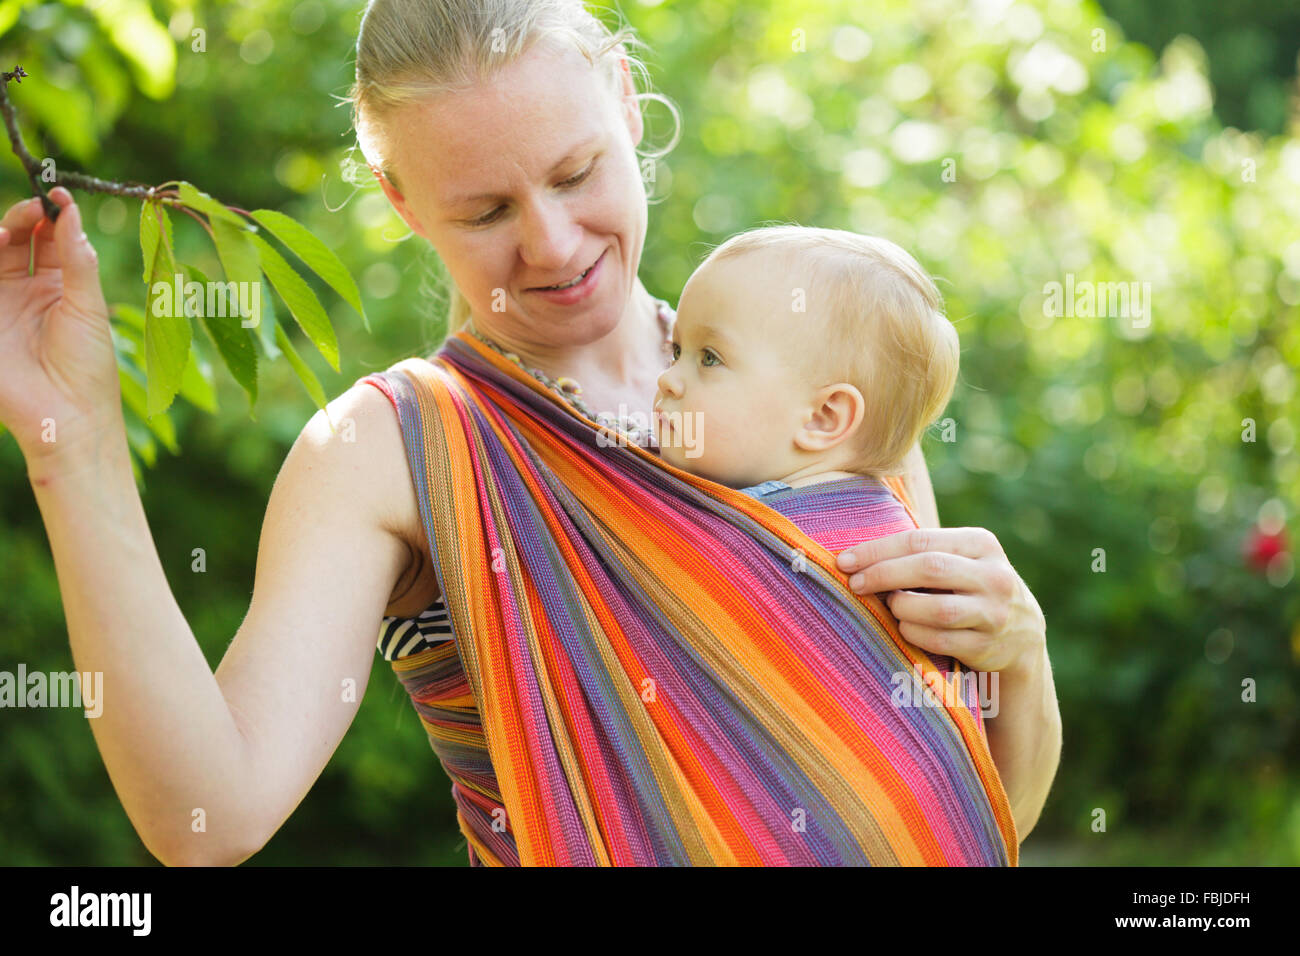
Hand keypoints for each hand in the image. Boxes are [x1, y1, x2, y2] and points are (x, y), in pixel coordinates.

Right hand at [0, 187, 119, 461]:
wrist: (67, 416)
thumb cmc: (89, 366)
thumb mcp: (88, 307)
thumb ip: (77, 260)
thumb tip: (73, 212)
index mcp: (61, 286)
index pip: (50, 238)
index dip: (53, 214)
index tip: (59, 194)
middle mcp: (26, 290)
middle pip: (15, 237)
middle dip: (24, 216)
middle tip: (37, 208)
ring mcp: (1, 303)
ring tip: (9, 230)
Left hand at [836, 527, 1045, 673]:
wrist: (1022, 634)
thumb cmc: (969, 587)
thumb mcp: (960, 559)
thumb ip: (921, 552)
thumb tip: (855, 556)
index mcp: (981, 543)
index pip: (920, 540)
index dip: (878, 550)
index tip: (844, 560)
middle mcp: (994, 576)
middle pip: (929, 568)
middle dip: (883, 575)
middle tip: (854, 584)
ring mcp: (994, 613)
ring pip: (935, 609)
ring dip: (901, 607)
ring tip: (889, 605)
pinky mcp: (987, 647)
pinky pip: (939, 640)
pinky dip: (913, 632)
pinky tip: (905, 626)